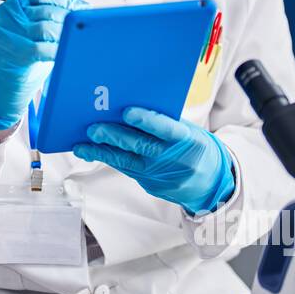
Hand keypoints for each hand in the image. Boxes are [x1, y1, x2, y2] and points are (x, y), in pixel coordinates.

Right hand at [0, 0, 87, 130]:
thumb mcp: (28, 34)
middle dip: (68, 20)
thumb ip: (46, 21)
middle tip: (82, 28)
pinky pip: (42, 48)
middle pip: (46, 10)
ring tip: (73, 42)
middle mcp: (8, 18)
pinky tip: (64, 53)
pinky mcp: (13, 53)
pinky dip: (57, 51)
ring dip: (64, 36)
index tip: (82, 7)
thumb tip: (78, 13)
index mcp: (11, 8)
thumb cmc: (18, 61)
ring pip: (45, 28)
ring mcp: (8, 35)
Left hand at [73, 107, 233, 215]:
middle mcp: (174, 160)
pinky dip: (109, 159)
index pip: (167, 129)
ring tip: (83, 145)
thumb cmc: (196, 148)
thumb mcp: (190, 132)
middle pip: (141, 147)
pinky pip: (126, 170)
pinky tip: (92, 152)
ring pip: (128, 162)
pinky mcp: (150, 185)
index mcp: (189, 141)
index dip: (147, 121)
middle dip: (115, 137)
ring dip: (102, 152)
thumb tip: (130, 108)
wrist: (211, 183)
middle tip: (94, 129)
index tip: (127, 112)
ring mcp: (161, 176)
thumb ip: (166, 122)